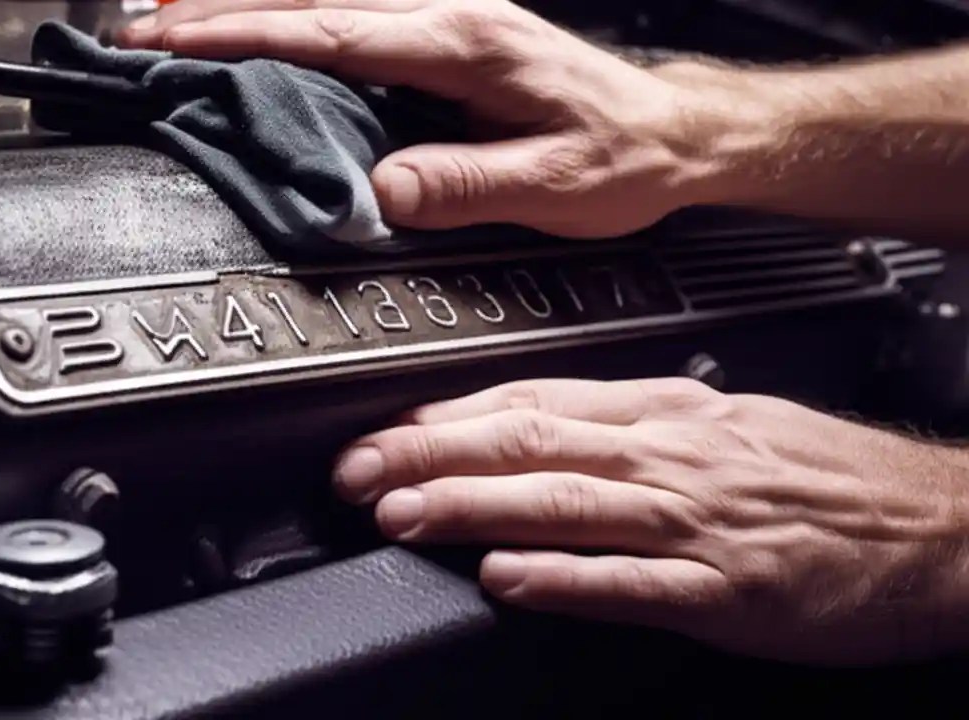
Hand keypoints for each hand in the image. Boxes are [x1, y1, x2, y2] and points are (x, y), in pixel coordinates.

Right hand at [119, 0, 720, 237]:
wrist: (675, 133)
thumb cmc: (625, 157)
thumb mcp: (555, 184)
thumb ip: (466, 184)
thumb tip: (383, 188)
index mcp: (466, 43)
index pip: (334, 31)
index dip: (247, 36)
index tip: (177, 40)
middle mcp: (451, 18)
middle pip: (313, 2)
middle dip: (219, 12)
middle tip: (142, 28)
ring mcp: (447, 26)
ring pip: (326, 5)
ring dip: (248, 11)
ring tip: (175, 23)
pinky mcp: (447, 45)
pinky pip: (352, 24)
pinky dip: (292, 24)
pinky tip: (261, 36)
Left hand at [331, 377, 968, 664]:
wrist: (931, 523)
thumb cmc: (818, 473)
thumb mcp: (715, 421)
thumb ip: (620, 427)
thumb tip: (528, 433)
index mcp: (661, 411)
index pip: (531, 397)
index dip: (444, 413)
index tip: (379, 424)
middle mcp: (668, 454)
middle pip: (527, 442)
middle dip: (429, 454)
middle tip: (354, 468)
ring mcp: (695, 522)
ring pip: (564, 504)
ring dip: (473, 509)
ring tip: (401, 514)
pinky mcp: (726, 590)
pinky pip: (633, 584)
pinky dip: (566, 580)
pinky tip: (510, 580)